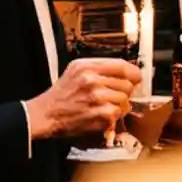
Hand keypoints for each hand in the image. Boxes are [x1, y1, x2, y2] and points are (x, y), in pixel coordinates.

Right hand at [26, 58, 141, 138]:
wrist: (46, 115)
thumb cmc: (61, 95)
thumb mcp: (75, 71)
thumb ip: (98, 68)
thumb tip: (124, 71)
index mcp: (87, 66)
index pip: (121, 65)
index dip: (133, 73)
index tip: (135, 78)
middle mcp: (92, 79)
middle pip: (127, 84)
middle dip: (124, 92)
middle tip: (113, 97)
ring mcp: (97, 97)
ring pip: (125, 99)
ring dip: (119, 106)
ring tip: (105, 107)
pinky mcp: (100, 113)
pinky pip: (118, 113)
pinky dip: (113, 117)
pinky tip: (102, 115)